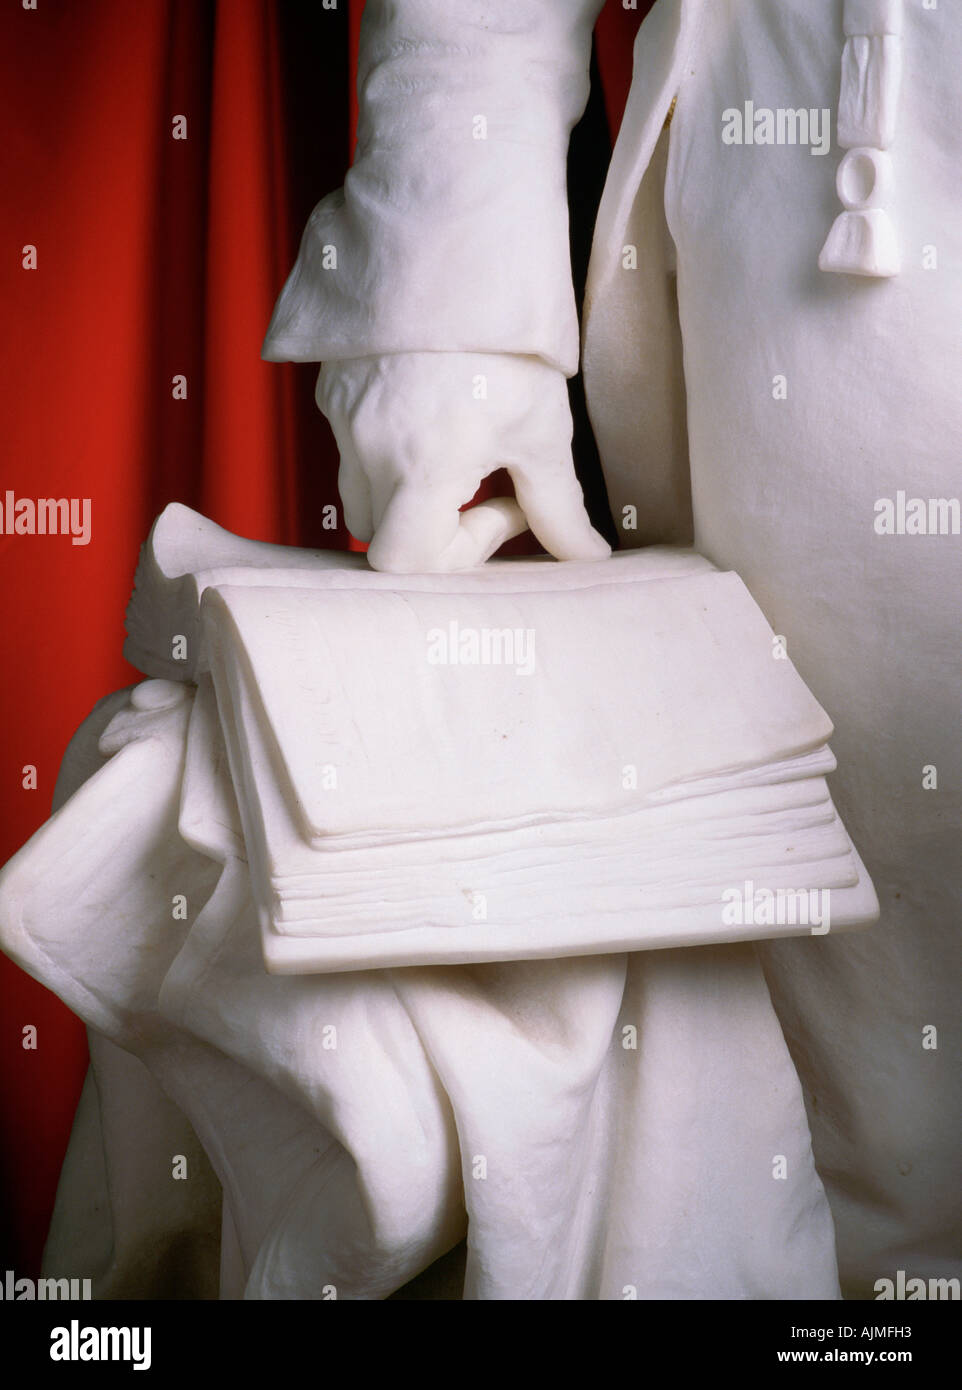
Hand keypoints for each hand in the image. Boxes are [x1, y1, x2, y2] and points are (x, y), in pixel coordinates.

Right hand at [315, 352, 610, 572]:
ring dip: (406, 491)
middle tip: (481, 487)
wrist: (457, 242)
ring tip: (458, 447)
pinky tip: (432, 411)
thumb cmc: (505, 338)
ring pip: (360, 492)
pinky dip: (389, 449)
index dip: (460, 554)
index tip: (506, 506)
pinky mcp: (332, 386)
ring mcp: (342, 416)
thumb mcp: (542, 429)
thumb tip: (585, 558)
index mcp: (418, 469)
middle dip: (429, 529)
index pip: (406, 561)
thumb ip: (558, 507)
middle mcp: (367, 450)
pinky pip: (351, 443)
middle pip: (379, 534)